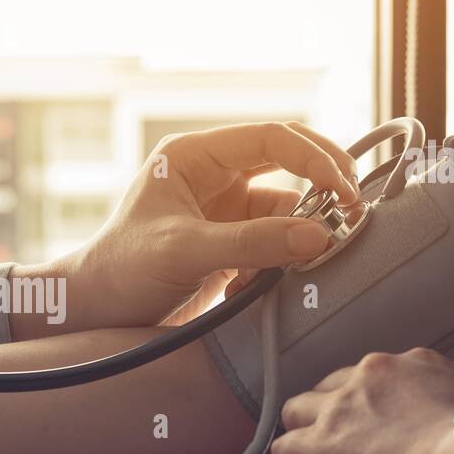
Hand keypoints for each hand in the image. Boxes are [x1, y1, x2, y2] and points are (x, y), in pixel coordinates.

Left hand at [11, 121, 358, 337]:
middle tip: (357, 212)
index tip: (346, 190)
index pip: (271, 139)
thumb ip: (252, 243)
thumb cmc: (123, 271)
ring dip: (305, 234)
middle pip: (289, 167)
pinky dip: (285, 262)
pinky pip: (276, 244)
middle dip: (324, 187)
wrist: (96, 314)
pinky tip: (273, 282)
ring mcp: (224, 212)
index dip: (315, 158)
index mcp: (194, 157)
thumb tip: (319, 236)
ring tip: (320, 259)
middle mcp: (213, 177)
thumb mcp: (185, 252)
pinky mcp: (230, 246)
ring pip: (287, 212)